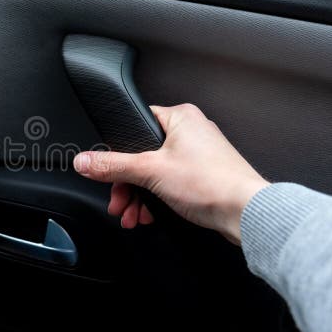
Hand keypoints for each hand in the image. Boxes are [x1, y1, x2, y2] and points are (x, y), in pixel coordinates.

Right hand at [73, 104, 268, 243]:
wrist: (246, 213)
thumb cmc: (213, 184)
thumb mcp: (149, 171)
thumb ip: (112, 166)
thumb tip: (85, 160)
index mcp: (180, 117)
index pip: (134, 125)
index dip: (117, 151)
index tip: (105, 172)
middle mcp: (191, 131)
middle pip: (142, 155)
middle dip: (126, 184)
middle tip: (118, 201)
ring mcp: (199, 154)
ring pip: (155, 173)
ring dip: (139, 196)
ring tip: (132, 214)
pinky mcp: (204, 176)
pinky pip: (169, 184)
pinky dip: (156, 200)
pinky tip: (148, 215)